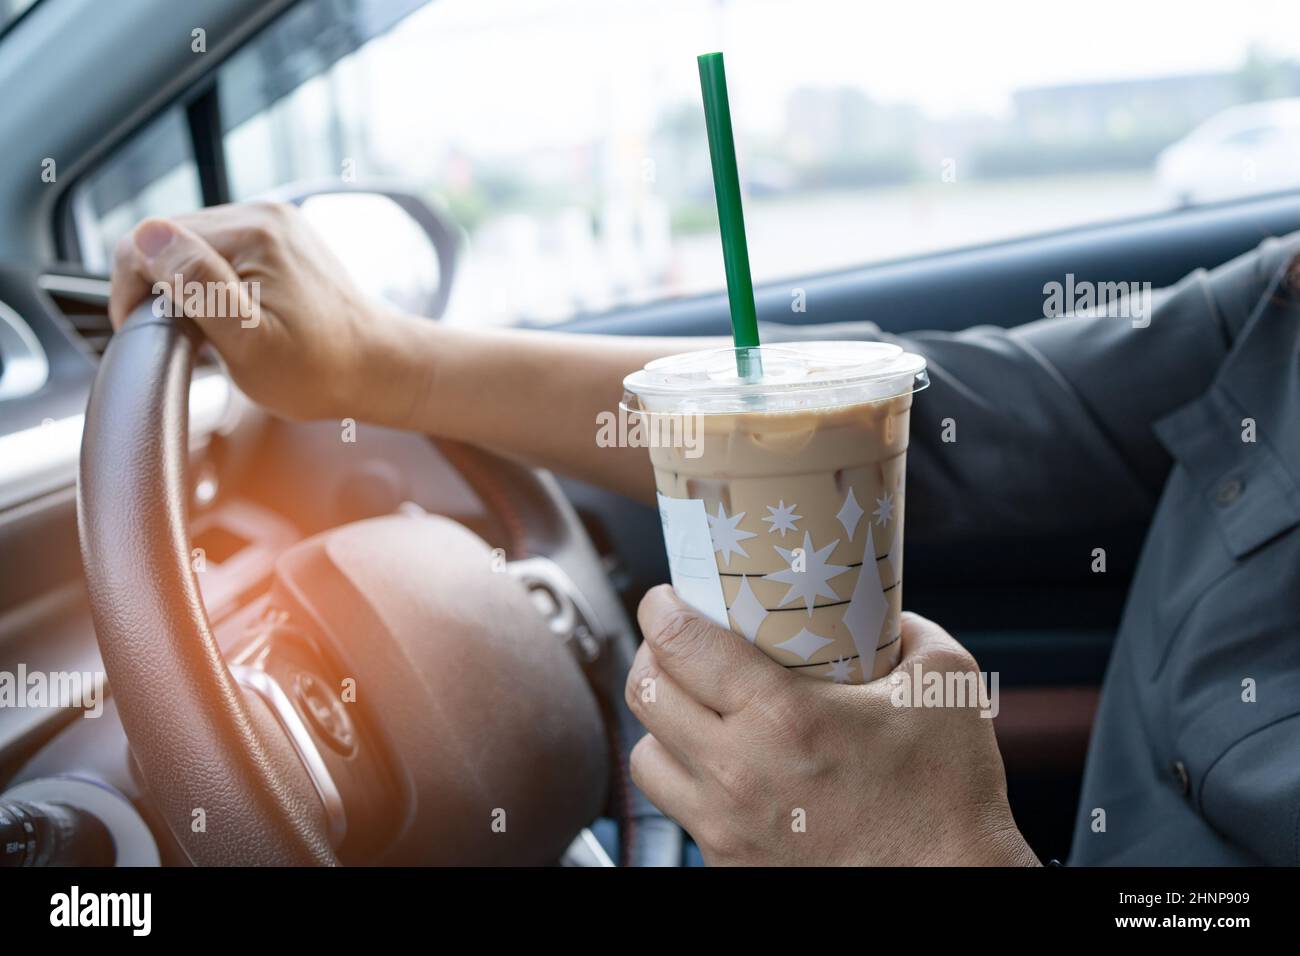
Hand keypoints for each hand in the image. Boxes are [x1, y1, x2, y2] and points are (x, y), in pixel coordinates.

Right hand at [109, 202, 411, 422]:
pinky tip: (229, 314)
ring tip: (209, 331)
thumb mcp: (250, 343)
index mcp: (252, 233)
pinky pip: (222, 250)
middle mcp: (263, 215)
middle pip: (169, 239)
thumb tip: (150, 238)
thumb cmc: (319, 371)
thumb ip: (199, 288)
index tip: (142, 333)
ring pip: (193, 245)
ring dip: (186, 285)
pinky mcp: (281, 238)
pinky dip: (212, 281)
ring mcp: (275, 223)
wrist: (378, 368)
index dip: (130, 288)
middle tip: (182, 341)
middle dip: (160, 287)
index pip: (148, 240)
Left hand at [625, 586, 1038, 865]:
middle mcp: (738, 773)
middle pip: (645, 695)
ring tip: (694, 711)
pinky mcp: (728, 865)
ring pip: (646, 759)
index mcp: (782, 717)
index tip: (667, 599)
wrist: (952, 888)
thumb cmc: (948, 796)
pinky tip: (728, 768)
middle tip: (677, 645)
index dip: (661, 609)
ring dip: (661, 726)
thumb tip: (880, 610)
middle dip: (652, 657)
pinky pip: (681, 811)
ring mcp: (726, 828)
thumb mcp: (945, 684)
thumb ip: (907, 630)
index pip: (680, 645)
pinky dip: (691, 782)